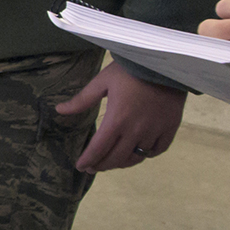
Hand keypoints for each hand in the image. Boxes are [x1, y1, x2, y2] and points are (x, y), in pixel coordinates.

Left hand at [56, 59, 185, 173]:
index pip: (99, 149)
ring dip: (123, 162)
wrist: (163, 63)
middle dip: (102, 165)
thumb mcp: (102, 81)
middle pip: (116, 158)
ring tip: (113, 161)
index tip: (81, 166)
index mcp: (116, 120)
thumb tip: (59, 110)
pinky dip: (147, 154)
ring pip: (137, 157)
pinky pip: (157, 150)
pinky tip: (139, 152)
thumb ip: (82, 100)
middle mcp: (136, 131)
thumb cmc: (129, 70)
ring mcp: (155, 131)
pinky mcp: (170, 128)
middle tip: (93, 166)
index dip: (88, 160)